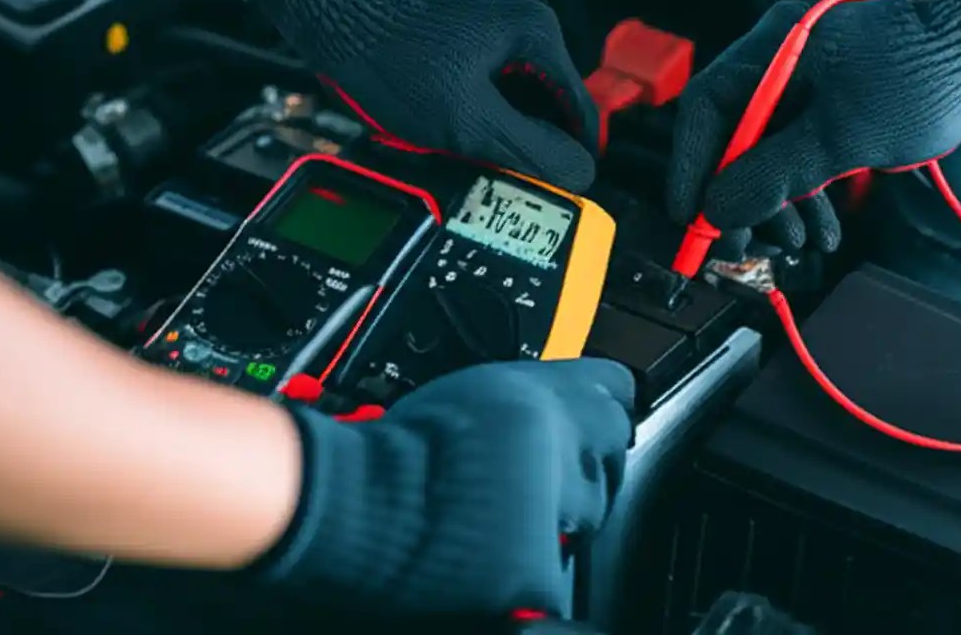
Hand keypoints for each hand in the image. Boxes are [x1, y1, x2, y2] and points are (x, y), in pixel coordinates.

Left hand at [243, 0, 598, 190]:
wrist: (328, 10)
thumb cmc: (392, 59)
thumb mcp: (469, 122)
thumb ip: (530, 152)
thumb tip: (578, 173)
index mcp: (536, 32)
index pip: (579, 108)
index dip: (572, 155)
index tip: (562, 187)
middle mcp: (521, 12)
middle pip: (545, 97)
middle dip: (526, 137)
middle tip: (503, 173)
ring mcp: (489, 10)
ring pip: (512, 85)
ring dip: (497, 119)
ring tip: (466, 146)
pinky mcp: (459, 15)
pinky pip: (484, 68)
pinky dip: (474, 97)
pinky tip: (446, 119)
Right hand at [254, 358, 633, 617]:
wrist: (345, 504)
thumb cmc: (384, 452)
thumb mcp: (466, 394)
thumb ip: (525, 400)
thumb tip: (557, 411)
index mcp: (535, 393)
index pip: (616, 388)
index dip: (607, 407)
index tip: (601, 420)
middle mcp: (555, 440)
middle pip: (614, 447)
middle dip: (589, 462)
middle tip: (549, 478)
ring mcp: (553, 502)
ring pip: (596, 508)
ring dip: (567, 513)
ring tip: (510, 517)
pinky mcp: (539, 563)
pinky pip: (562, 572)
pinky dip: (537, 573)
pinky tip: (501, 558)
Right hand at [667, 0, 960, 258]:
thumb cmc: (926, 78)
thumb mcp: (840, 137)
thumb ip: (773, 175)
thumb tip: (720, 209)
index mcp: (774, 48)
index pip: (705, 107)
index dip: (691, 166)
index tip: (690, 214)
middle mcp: (783, 61)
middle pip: (735, 138)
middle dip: (740, 199)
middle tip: (739, 245)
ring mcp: (810, 83)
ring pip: (769, 154)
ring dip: (777, 206)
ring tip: (796, 242)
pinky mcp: (834, 105)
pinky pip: (802, 154)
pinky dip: (806, 194)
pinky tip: (820, 227)